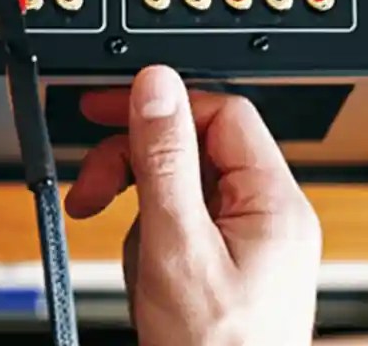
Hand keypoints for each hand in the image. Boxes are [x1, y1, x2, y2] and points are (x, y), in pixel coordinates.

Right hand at [65, 66, 321, 345]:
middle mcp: (268, 217)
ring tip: (133, 262)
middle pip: (194, 148)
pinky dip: (149, 247)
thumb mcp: (176, 247)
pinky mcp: (228, 266)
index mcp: (274, 202)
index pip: (220, 114)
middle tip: (93, 189)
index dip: (161, 104)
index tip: (109, 108)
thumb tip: (156, 86)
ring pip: (179, 189)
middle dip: (136, 166)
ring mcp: (249, 244)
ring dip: (140, 216)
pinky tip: (146, 282)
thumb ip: (164, 160)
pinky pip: (180, 228)